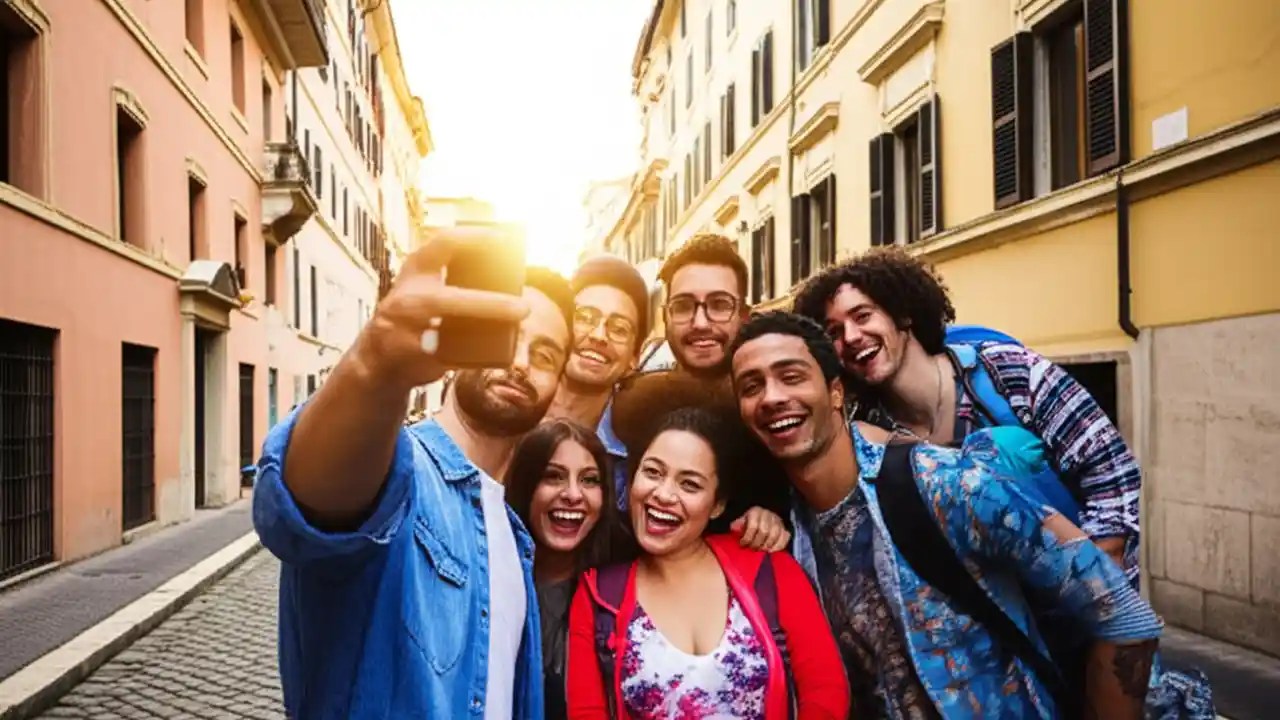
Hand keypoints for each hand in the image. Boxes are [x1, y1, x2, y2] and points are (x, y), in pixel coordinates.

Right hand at [358, 227, 528, 390]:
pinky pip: (450, 356)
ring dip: (487, 326)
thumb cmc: (411, 318)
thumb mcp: (425, 289)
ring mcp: (406, 329)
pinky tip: (496, 351)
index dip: (475, 238)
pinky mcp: (412, 356)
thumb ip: (456, 282)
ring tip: (515, 322)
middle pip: (454, 299)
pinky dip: (475, 354)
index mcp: (416, 272)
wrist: (378, 359)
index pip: (444, 243)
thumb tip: (510, 289)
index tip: (503, 239)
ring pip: (452, 331)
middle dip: (492, 304)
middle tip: (523, 307)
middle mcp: (408, 297)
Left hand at [731, 507, 791, 551]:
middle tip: (752, 549)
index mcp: (755, 511)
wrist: (762, 519)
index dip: (747, 537)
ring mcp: (778, 521)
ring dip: (766, 546)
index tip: (742, 544)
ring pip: (775, 535)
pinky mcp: (785, 529)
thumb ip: (737, 525)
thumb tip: (734, 528)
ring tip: (760, 550)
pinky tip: (770, 551)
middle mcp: (768, 514)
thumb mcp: (741, 522)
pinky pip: (785, 538)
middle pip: (764, 531)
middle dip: (757, 543)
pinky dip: (778, 546)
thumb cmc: (748, 523)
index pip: (753, 526)